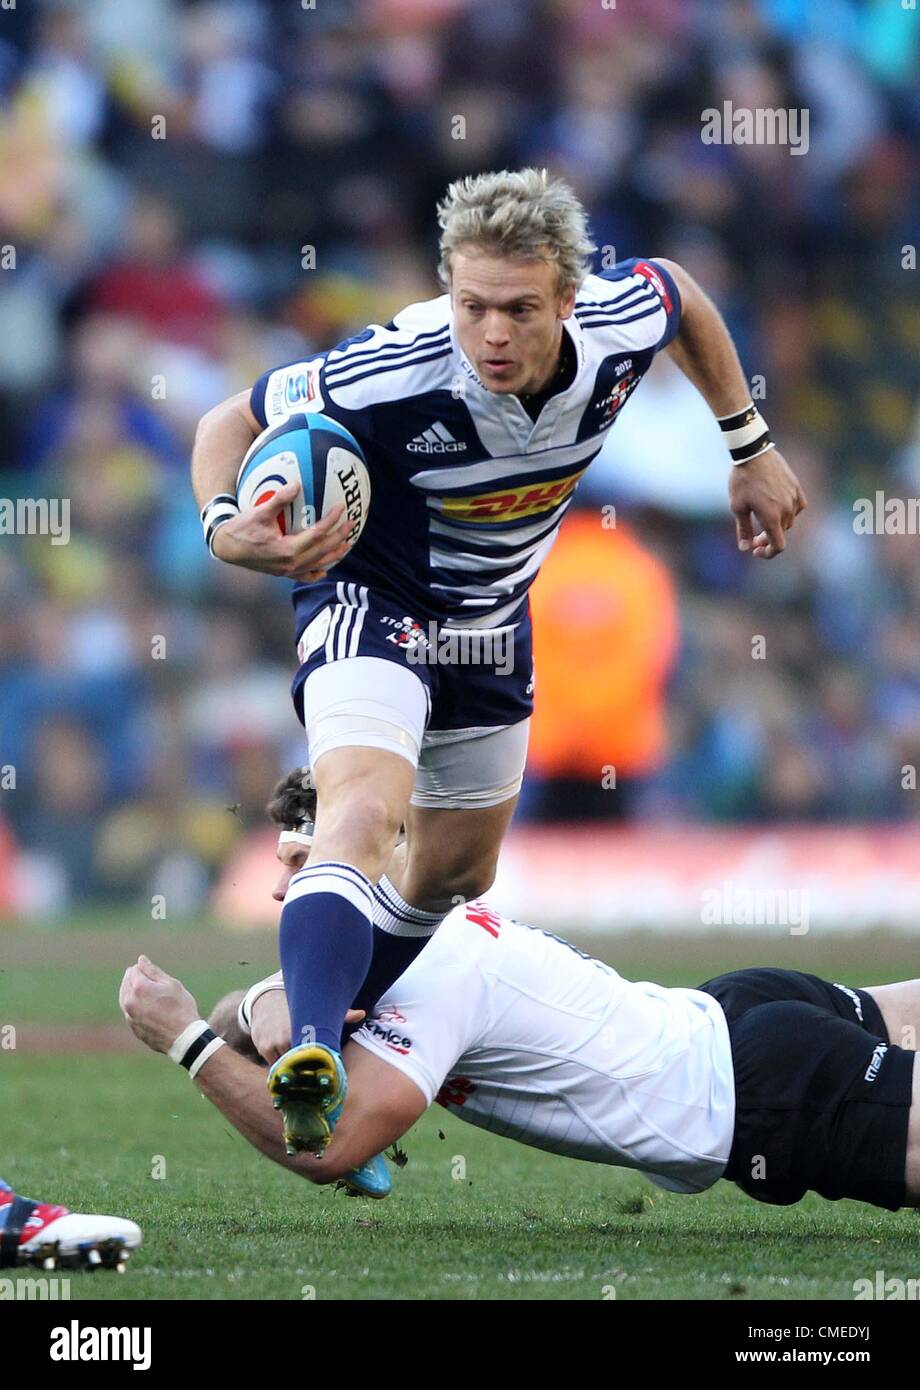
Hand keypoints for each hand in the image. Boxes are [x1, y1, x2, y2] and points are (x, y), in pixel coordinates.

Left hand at [119, 955, 199, 1053]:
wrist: (184, 1038)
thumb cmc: (181, 1008)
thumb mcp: (171, 984)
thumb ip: (153, 971)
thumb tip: (140, 960)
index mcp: (139, 988)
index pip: (133, 970)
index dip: (144, 970)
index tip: (156, 978)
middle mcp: (129, 1002)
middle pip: (126, 982)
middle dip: (137, 980)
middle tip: (155, 986)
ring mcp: (129, 1016)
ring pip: (125, 997)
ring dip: (135, 993)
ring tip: (152, 997)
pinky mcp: (132, 1027)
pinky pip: (129, 1011)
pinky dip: (136, 1007)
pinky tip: (151, 1010)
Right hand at [213, 483, 352, 581]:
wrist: (226, 547)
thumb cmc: (241, 528)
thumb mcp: (260, 511)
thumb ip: (280, 499)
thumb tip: (297, 483)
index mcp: (287, 549)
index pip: (317, 534)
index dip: (331, 521)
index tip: (341, 509)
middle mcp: (290, 564)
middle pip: (322, 551)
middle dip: (339, 538)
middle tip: (352, 524)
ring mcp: (287, 571)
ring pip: (317, 564)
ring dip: (334, 554)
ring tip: (347, 545)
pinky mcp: (282, 573)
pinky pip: (305, 575)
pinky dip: (317, 571)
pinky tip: (325, 569)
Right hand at [250, 988, 364, 1064]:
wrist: (267, 999)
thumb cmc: (297, 1008)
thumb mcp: (315, 1011)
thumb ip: (340, 1015)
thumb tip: (362, 1013)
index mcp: (302, 1029)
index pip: (313, 1054)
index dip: (321, 1065)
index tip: (328, 1073)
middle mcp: (286, 1038)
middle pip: (300, 1064)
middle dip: (307, 1070)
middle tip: (317, 1078)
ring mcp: (272, 1044)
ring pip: (286, 1067)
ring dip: (293, 1070)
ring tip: (303, 1075)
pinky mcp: (262, 1048)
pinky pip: (274, 1066)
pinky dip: (281, 1068)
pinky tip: (287, 1069)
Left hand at [728, 448, 806, 558]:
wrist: (753, 454)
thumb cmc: (742, 481)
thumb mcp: (737, 507)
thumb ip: (743, 530)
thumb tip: (745, 548)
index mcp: (772, 517)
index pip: (778, 546)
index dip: (768, 553)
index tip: (756, 551)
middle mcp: (787, 510)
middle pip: (781, 534)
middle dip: (767, 538)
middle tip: (753, 537)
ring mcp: (794, 498)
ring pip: (789, 521)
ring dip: (777, 525)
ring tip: (762, 519)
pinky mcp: (797, 488)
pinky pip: (797, 507)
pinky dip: (788, 512)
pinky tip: (777, 508)